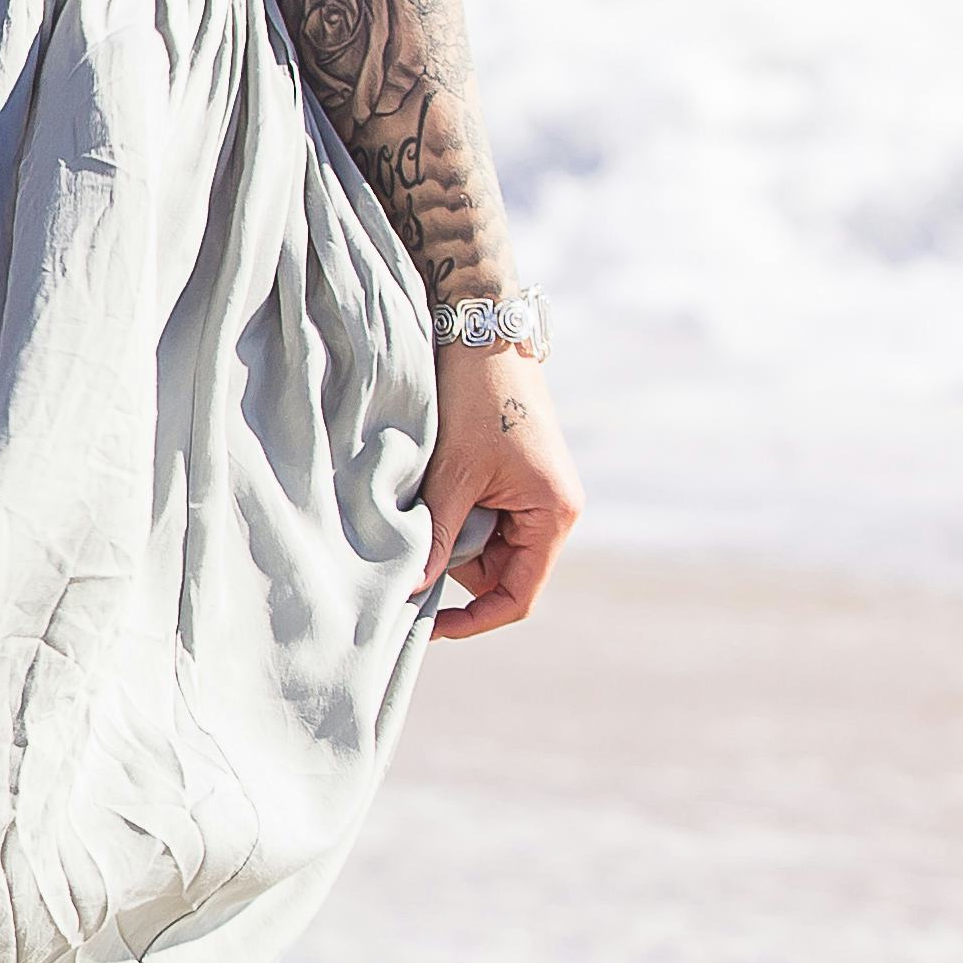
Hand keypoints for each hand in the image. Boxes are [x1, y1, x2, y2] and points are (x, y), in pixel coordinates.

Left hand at [420, 341, 584, 639]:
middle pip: (501, 574)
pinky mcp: (517, 480)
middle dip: (454, 572)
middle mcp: (554, 512)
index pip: (518, 596)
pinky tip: (429, 499)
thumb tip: (411, 590)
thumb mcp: (453, 475)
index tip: (428, 627)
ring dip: (451, 541)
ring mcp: (536, 496)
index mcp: (554, 515)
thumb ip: (437, 536)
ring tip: (418, 511)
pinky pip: (485, 520)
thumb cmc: (477, 399)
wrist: (484, 334)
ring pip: (488, 548)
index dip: (474, 620)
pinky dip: (454, 518)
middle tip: (407, 558)